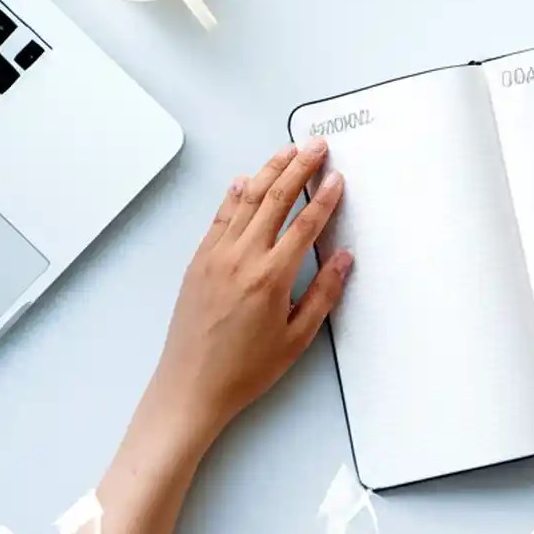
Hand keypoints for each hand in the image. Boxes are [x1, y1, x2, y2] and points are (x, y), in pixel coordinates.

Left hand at [147, 139, 351, 439]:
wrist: (190, 386)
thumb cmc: (246, 369)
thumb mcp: (296, 338)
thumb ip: (323, 294)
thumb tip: (344, 258)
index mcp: (271, 277)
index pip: (305, 224)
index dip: (325, 197)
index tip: (337, 177)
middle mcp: (241, 257)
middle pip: (275, 198)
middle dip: (298, 168)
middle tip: (317, 147)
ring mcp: (215, 255)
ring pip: (246, 200)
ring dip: (268, 171)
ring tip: (287, 151)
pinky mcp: (198, 260)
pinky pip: (220, 217)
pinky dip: (235, 194)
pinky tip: (245, 180)